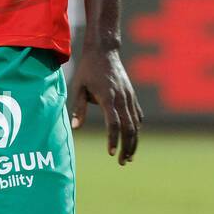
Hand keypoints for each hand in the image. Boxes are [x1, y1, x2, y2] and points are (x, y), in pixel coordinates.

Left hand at [67, 48, 142, 164]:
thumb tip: (75, 127)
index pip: (114, 123)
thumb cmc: (87, 69)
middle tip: (121, 162)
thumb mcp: (78, 86)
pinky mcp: (132, 96)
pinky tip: (133, 140)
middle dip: (127, 147)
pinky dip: (136, 130)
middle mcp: (122, 99)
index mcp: (108, 97)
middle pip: (130, 128)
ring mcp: (130, 97)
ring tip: (128, 158)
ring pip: (136, 124)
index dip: (113, 139)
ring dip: (134, 142)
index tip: (110, 153)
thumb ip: (78, 107)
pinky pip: (138, 116)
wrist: (104, 51)